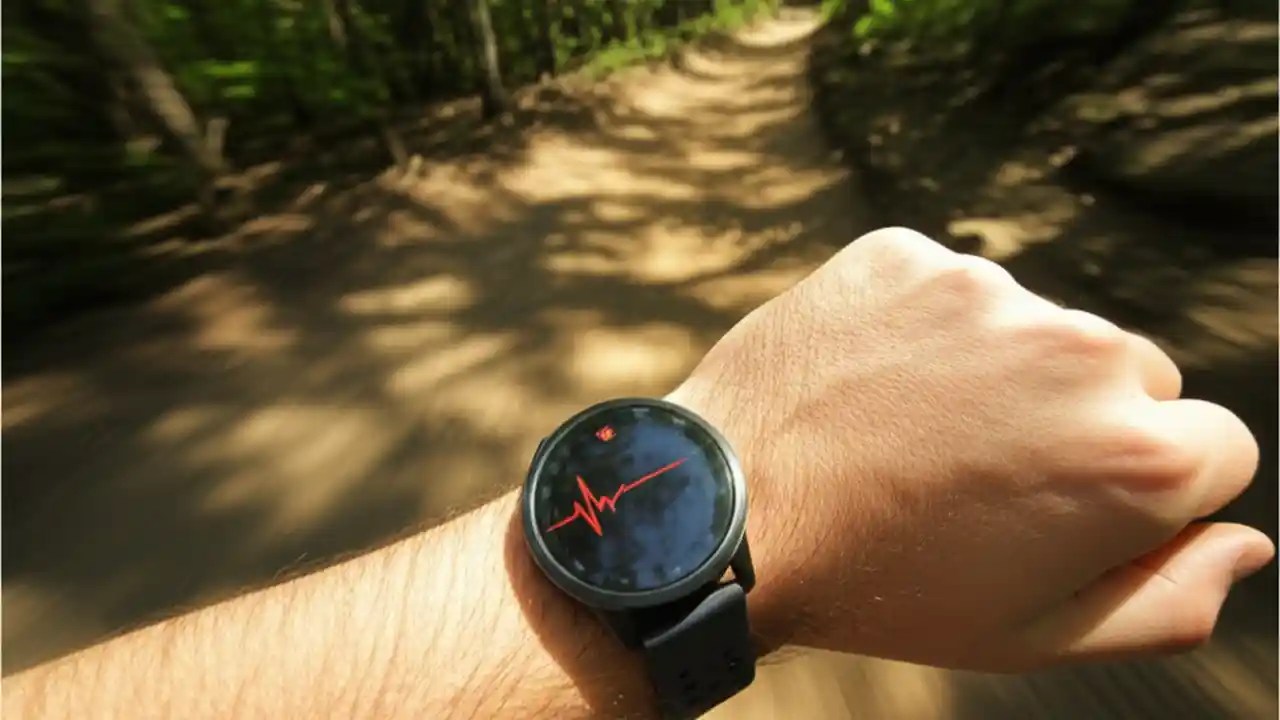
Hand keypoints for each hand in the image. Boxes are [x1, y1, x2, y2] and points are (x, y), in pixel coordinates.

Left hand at [668, 227, 1272, 671]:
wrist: (726, 514)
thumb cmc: (887, 588)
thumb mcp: (1036, 635)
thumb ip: (1168, 599)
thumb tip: (1247, 543)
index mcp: (1137, 456)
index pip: (1214, 449)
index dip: (1149, 491)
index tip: (1073, 508)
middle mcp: (1081, 352)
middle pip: (1135, 377)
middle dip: (1084, 423)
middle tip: (983, 475)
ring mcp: (989, 292)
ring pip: (1040, 329)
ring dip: (1001, 372)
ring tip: (912, 433)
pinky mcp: (909, 254)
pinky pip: (952, 290)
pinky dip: (925, 330)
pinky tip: (871, 385)